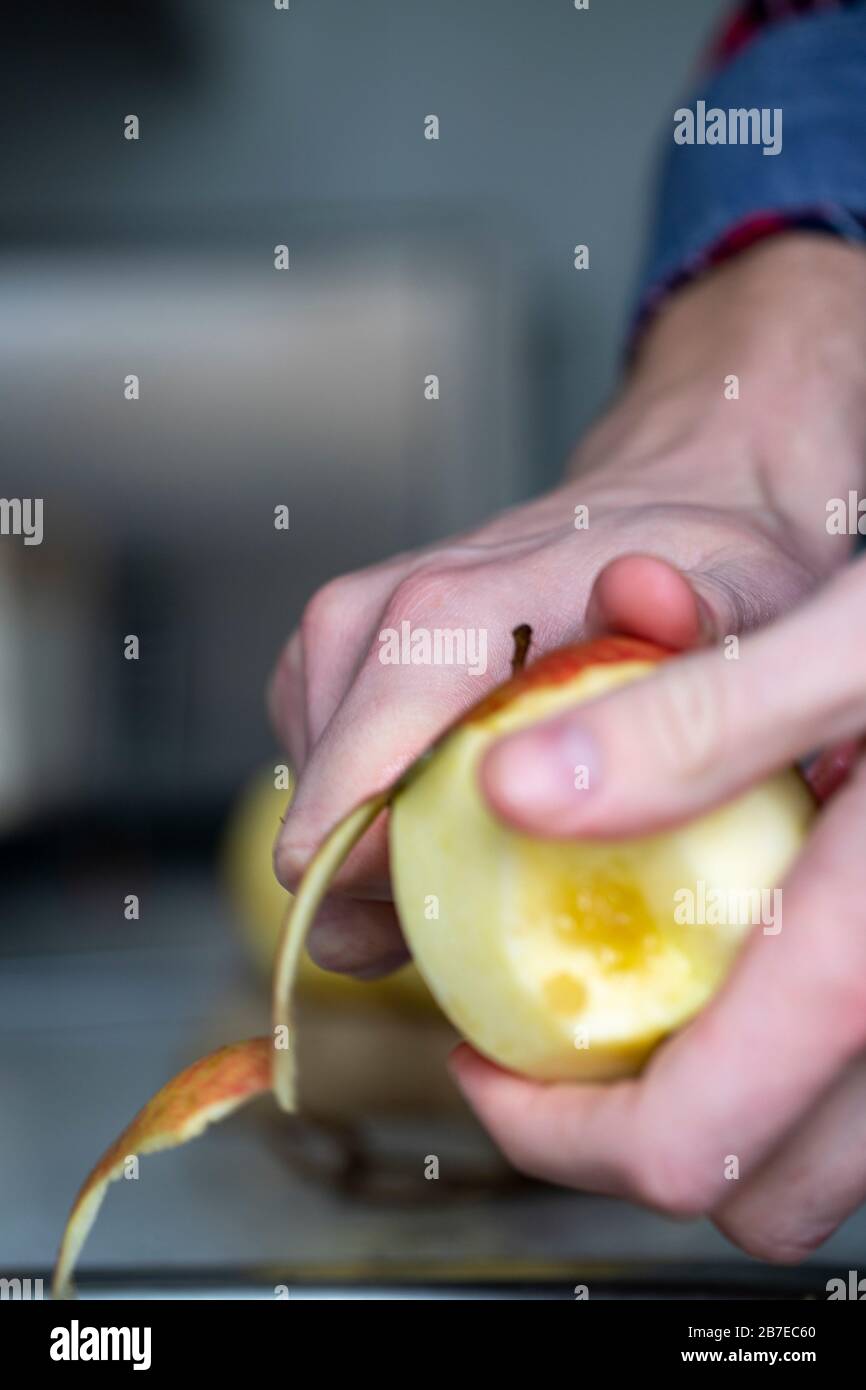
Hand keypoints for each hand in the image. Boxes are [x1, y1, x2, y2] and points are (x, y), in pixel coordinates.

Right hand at [269, 235, 864, 982]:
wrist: (673, 498)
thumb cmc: (708, 566)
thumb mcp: (742, 607)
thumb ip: (692, 638)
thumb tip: (610, 649)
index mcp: (438, 624)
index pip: (339, 821)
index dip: (396, 914)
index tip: (489, 931)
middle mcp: (364, 624)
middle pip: (321, 844)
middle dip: (405, 899)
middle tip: (523, 889)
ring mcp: (335, 641)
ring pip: (318, 828)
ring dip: (399, 865)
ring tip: (512, 833)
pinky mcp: (325, 664)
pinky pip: (325, 792)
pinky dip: (388, 824)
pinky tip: (472, 802)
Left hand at [459, 558, 865, 1261]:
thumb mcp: (847, 649)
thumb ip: (693, 723)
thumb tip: (514, 790)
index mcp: (860, 968)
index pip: (681, 1146)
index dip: (549, 1131)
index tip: (486, 1059)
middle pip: (755, 1192)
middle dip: (629, 1139)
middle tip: (559, 1044)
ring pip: (820, 1166)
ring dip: (719, 1117)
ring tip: (647, 1011)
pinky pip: (862, 1105)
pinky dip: (794, 1078)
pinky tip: (755, 976)